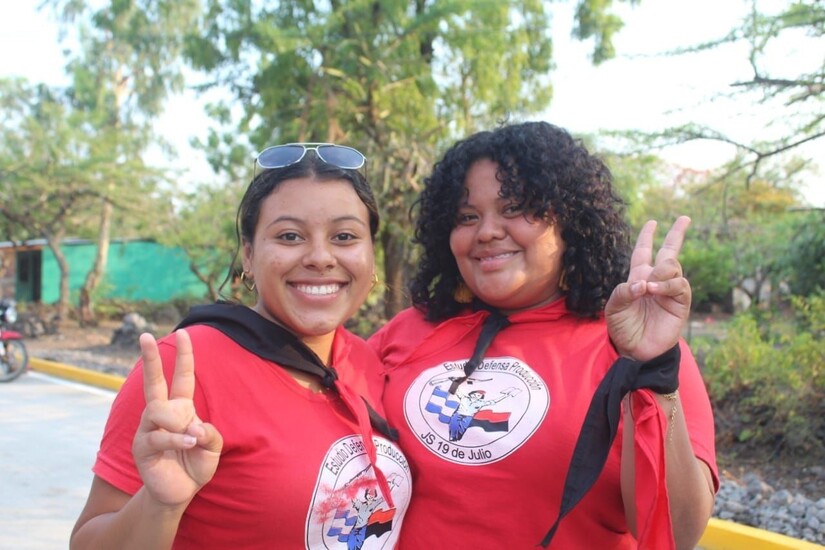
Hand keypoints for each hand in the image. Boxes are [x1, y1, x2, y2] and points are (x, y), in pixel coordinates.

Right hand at [132, 330, 222, 506]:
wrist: (180, 492)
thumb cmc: (195, 463)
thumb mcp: (213, 446)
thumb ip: (210, 433)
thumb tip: (193, 428)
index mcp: (180, 408)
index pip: (181, 377)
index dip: (183, 356)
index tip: (182, 333)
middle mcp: (161, 414)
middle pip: (153, 381)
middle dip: (151, 358)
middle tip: (145, 336)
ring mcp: (148, 430)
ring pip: (159, 411)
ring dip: (178, 422)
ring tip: (191, 438)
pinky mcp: (142, 448)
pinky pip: (158, 437)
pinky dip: (177, 440)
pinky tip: (189, 443)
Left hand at [605, 216, 691, 360]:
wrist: (635, 349)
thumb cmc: (623, 328)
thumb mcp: (613, 308)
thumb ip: (623, 291)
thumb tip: (642, 283)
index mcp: (638, 277)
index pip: (644, 252)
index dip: (647, 237)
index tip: (652, 222)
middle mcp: (655, 280)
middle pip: (669, 251)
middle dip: (677, 234)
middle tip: (685, 218)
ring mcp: (669, 291)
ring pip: (672, 265)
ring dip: (660, 271)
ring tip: (648, 287)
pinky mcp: (680, 303)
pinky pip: (679, 284)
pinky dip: (666, 284)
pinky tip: (653, 290)